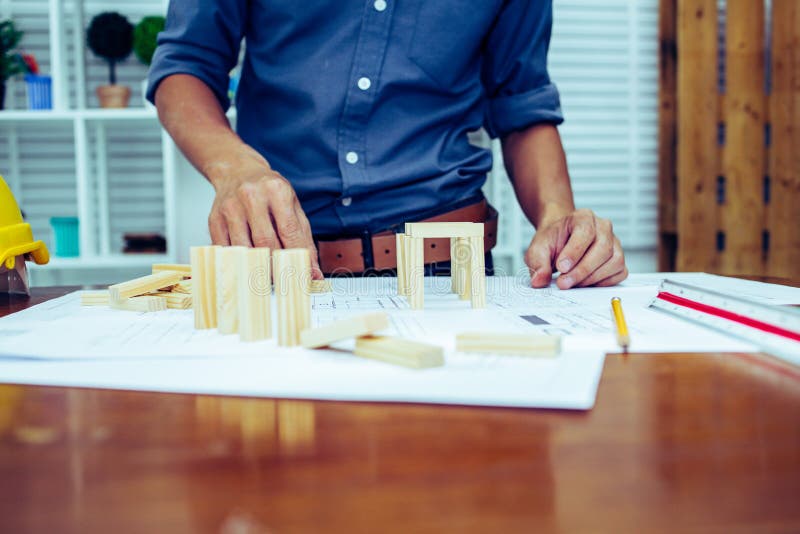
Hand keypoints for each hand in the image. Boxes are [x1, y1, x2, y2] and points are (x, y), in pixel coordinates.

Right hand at [208, 163, 322, 278]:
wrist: (238, 172)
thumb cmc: (269, 191)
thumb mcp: (293, 206)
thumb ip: (304, 239)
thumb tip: (313, 272)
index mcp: (276, 190)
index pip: (289, 231)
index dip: (298, 257)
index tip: (305, 276)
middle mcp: (251, 196)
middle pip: (266, 243)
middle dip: (278, 266)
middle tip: (287, 281)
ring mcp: (230, 207)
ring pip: (245, 249)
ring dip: (258, 268)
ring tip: (269, 277)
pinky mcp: (214, 219)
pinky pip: (226, 249)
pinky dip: (239, 263)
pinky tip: (248, 267)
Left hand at [525, 209, 626, 288]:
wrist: (560, 239)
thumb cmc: (553, 240)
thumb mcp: (538, 248)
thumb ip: (537, 263)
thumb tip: (539, 280)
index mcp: (583, 217)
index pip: (586, 232)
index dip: (574, 252)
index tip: (561, 267)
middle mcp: (603, 227)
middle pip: (603, 248)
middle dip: (582, 270)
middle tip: (564, 283)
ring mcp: (614, 242)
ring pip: (614, 261)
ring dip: (592, 278)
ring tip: (573, 283)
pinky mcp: (618, 258)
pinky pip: (619, 273)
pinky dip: (603, 282)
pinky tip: (586, 283)